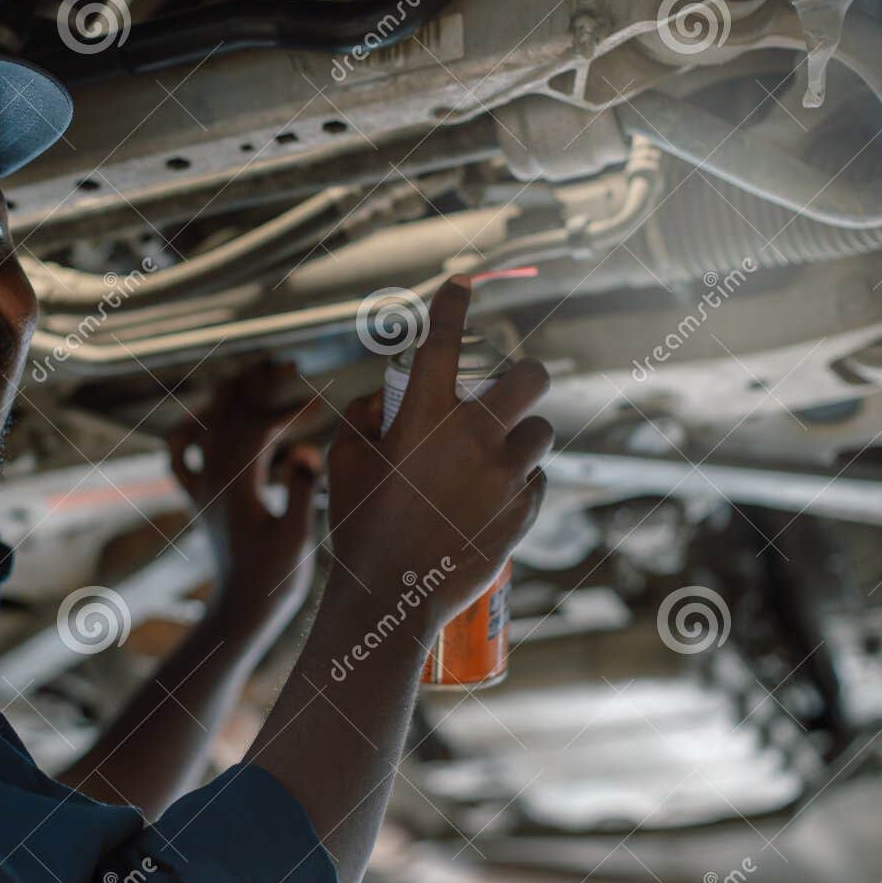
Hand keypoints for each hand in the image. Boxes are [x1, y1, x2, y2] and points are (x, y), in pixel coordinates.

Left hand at [167, 361, 322, 640]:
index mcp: (237, 487)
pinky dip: (188, 431)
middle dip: (258, 384)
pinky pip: (179, 456)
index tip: (321, 400)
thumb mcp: (298, 539)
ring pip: (205, 426)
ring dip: (228, 396)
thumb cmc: (276, 581)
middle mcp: (211, 481)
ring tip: (252, 373)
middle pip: (229, 415)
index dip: (289, 408)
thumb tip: (308, 451)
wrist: (242, 612)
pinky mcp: (199, 500)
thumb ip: (302, 493)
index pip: (259, 428)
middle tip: (288, 363)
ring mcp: (201, 489)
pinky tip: (204, 421)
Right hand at [325, 275, 550, 632]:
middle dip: (525, 374)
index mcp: (422, 416)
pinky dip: (520, 483)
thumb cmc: (358, 528)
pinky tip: (492, 500)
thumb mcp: (342, 463)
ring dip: (521, 436)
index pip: (444, 341)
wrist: (390, 600)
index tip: (461, 282)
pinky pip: (536, 481)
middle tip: (511, 387)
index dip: (453, 303)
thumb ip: (362, 416)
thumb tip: (386, 397)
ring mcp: (504, 476)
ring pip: (540, 432)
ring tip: (494, 458)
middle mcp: (472, 437)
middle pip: (531, 377)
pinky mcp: (523, 512)